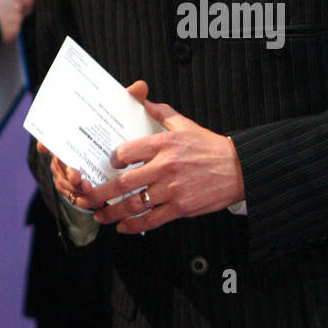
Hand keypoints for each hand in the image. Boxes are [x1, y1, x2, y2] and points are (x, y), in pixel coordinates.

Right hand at [37, 82, 153, 205]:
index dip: (47, 142)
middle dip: (65, 171)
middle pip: (59, 163)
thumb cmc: (124, 127)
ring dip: (74, 188)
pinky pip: (75, 196)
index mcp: (76, 133)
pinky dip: (82, 199)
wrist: (134, 152)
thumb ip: (131, 100)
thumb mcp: (128, 114)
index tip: (45, 147)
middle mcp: (69, 152)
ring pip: (65, 182)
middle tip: (77, 176)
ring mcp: (73, 171)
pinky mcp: (81, 188)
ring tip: (87, 190)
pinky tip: (94, 202)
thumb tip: (140, 87)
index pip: (54, 136)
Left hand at [70, 80, 245, 234]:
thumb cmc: (212, 147)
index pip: (127, 152)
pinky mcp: (181, 208)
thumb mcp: (186, 125)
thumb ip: (161, 113)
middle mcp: (166, 167)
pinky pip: (152, 219)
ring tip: (101, 216)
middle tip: (87, 197)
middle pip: (124, 182)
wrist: (240, 169)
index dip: (112, 160)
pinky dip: (135, 226)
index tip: (108, 165)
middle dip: (101, 192)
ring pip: (134, 204)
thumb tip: (143, 100)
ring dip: (113, 212)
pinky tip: (124, 227)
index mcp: (164, 145)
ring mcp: (173, 189)